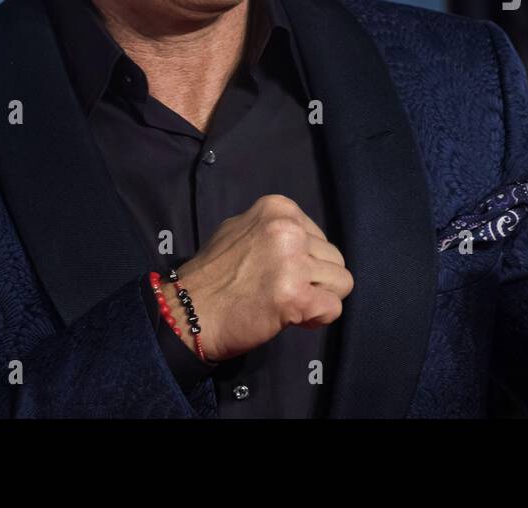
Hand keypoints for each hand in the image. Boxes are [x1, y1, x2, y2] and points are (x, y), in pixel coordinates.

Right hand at [167, 194, 353, 361]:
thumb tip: (307, 243)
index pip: (320, 236)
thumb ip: (275, 232)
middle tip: (283, 293)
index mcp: (278, 208)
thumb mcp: (242, 231)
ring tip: (286, 304)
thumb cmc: (212, 276)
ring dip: (318, 298)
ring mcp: (293, 261)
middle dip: (315, 280)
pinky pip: (333, 308)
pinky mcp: (295, 295)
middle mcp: (288, 229)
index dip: (306, 262)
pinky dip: (318, 317)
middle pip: (335, 258)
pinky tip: (292, 318)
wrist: (186, 312)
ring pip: (341, 282)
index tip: (281, 275)